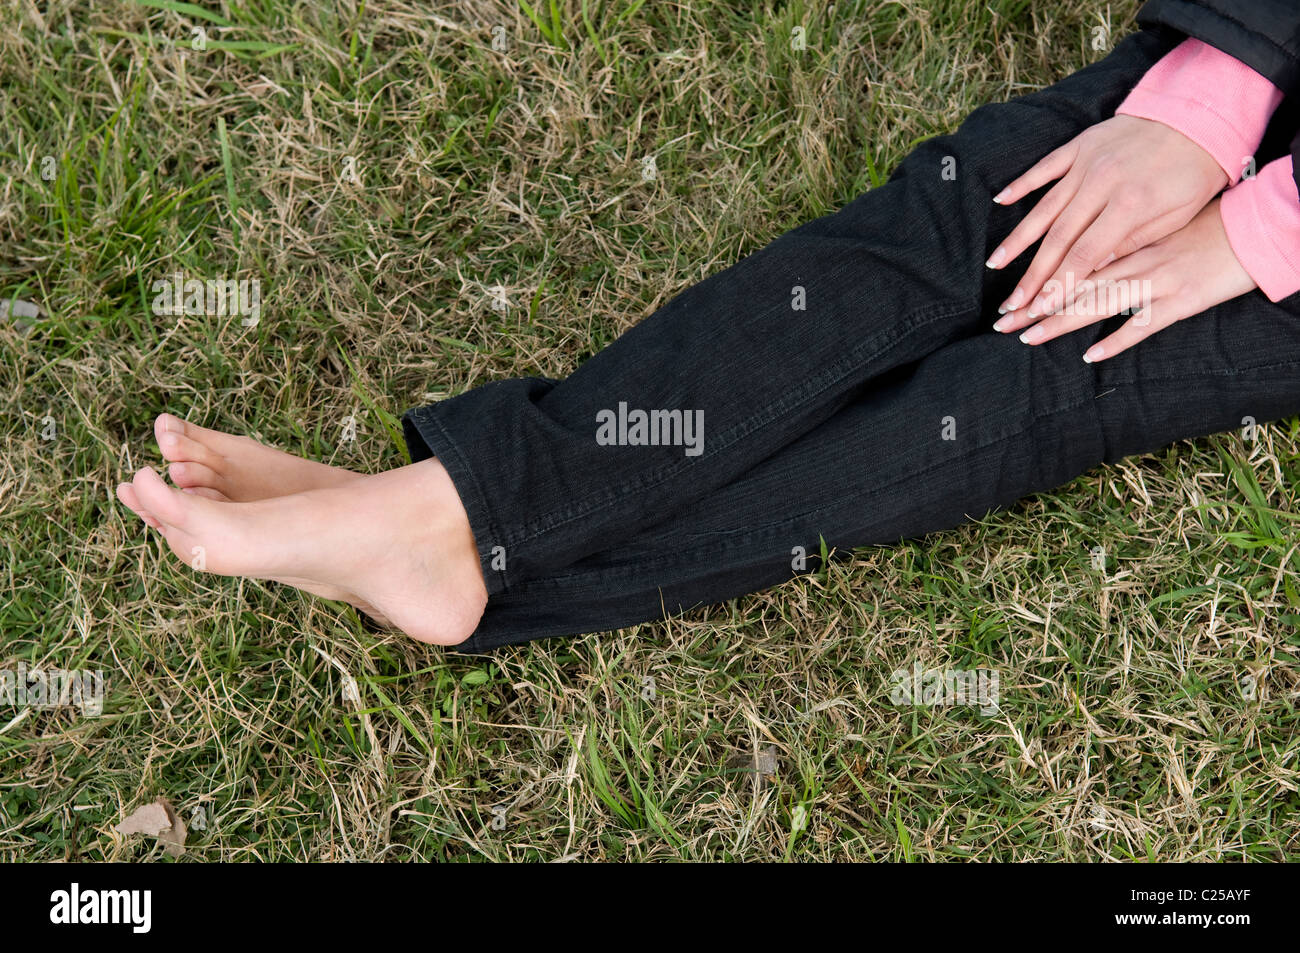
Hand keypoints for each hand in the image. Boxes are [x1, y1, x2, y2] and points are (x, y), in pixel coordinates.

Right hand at [987, 115, 1228, 325]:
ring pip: (1044, 207)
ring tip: (995, 263)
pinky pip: (1045, 167)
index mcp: (1129, 205)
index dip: (1059, 285)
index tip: (1039, 309)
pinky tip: (1000, 201)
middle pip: (1058, 238)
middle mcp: (1101, 184)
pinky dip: (1021, 184)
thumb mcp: (1175, 217)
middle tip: (1011, 302)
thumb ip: (1131, 242)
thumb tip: (1092, 271)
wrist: (1202, 116)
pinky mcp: (1081, 144)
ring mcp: (1088, 162)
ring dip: (1018, 239)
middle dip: (1032, 274)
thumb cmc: (1195, 174)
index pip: (1085, 256)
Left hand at [1009, 197, 1256, 361]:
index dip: (1040, 282)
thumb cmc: (1208, 226)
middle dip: (1037, 305)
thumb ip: (1124, 243)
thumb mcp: (1159, 226)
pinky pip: (1145, 325)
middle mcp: (1138, 260)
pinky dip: (1117, 340)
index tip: (1011, 298)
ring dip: (1063, 322)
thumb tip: (1087, 261)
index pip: (1075, 264)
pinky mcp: (1183, 302)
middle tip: (1003, 322)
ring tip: (1029, 337)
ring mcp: (1160, 281)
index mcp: (1131, 240)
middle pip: (1077, 285)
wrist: (1256, 229)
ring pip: (1102, 303)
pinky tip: (1091, 355)